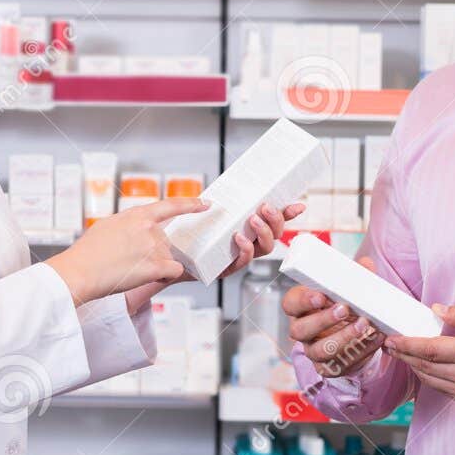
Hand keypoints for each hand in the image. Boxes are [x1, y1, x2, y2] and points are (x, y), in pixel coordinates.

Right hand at [47, 197, 207, 306]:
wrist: (80, 272)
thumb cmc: (87, 253)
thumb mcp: (107, 226)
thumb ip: (127, 224)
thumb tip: (135, 229)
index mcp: (136, 215)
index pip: (171, 206)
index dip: (191, 204)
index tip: (205, 204)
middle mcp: (149, 228)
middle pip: (167, 241)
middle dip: (156, 254)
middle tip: (133, 262)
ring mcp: (154, 247)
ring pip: (169, 258)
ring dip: (157, 266)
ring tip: (131, 270)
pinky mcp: (156, 266)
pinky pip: (173, 271)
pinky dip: (164, 276)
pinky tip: (146, 277)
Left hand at [122, 202, 304, 313]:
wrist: (155, 258)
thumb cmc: (178, 234)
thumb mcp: (198, 212)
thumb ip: (213, 201)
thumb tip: (222, 184)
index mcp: (244, 228)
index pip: (271, 219)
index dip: (287, 212)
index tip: (299, 202)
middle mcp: (244, 244)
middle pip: (274, 234)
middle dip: (276, 220)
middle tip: (265, 206)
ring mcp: (235, 258)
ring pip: (263, 249)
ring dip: (262, 233)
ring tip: (253, 219)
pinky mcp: (223, 270)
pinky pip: (240, 262)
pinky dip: (244, 249)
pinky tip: (238, 238)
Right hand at [281, 255, 387, 378]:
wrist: (353, 334)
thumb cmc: (344, 305)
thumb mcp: (347, 289)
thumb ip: (355, 277)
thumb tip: (366, 264)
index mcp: (300, 308)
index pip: (290, 304)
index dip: (303, 301)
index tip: (320, 296)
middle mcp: (302, 331)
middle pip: (300, 330)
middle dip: (322, 320)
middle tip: (344, 309)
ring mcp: (313, 351)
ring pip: (319, 351)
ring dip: (342, 338)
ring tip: (364, 325)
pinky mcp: (328, 367)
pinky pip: (340, 364)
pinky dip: (361, 351)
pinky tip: (376, 339)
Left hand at [383, 303, 454, 414]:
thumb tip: (437, 310)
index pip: (430, 349)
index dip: (406, 344)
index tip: (391, 338)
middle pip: (424, 366)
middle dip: (403, 355)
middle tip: (389, 344)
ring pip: (430, 381)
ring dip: (413, 367)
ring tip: (402, 354)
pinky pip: (441, 390)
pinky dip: (429, 378)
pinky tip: (424, 367)